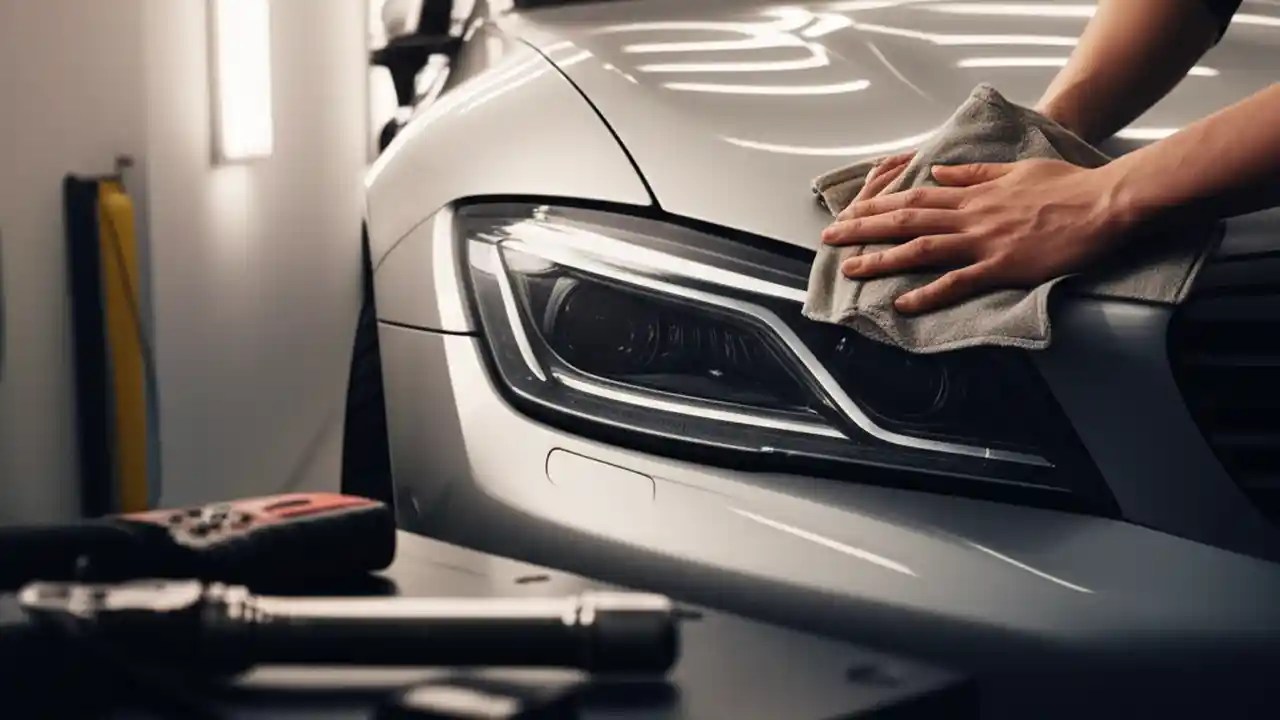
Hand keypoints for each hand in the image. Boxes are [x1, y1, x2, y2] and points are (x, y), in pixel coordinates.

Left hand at [820, 159, 1132, 314]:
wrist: (1104, 201)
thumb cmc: (1066, 185)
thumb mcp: (1014, 169)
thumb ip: (974, 173)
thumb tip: (940, 171)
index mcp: (973, 193)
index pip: (913, 197)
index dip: (877, 205)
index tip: (850, 212)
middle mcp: (970, 215)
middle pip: (905, 221)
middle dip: (864, 229)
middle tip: (830, 238)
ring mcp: (984, 242)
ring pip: (921, 250)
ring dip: (882, 260)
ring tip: (851, 269)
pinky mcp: (1002, 266)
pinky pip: (958, 282)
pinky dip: (928, 293)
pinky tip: (902, 303)